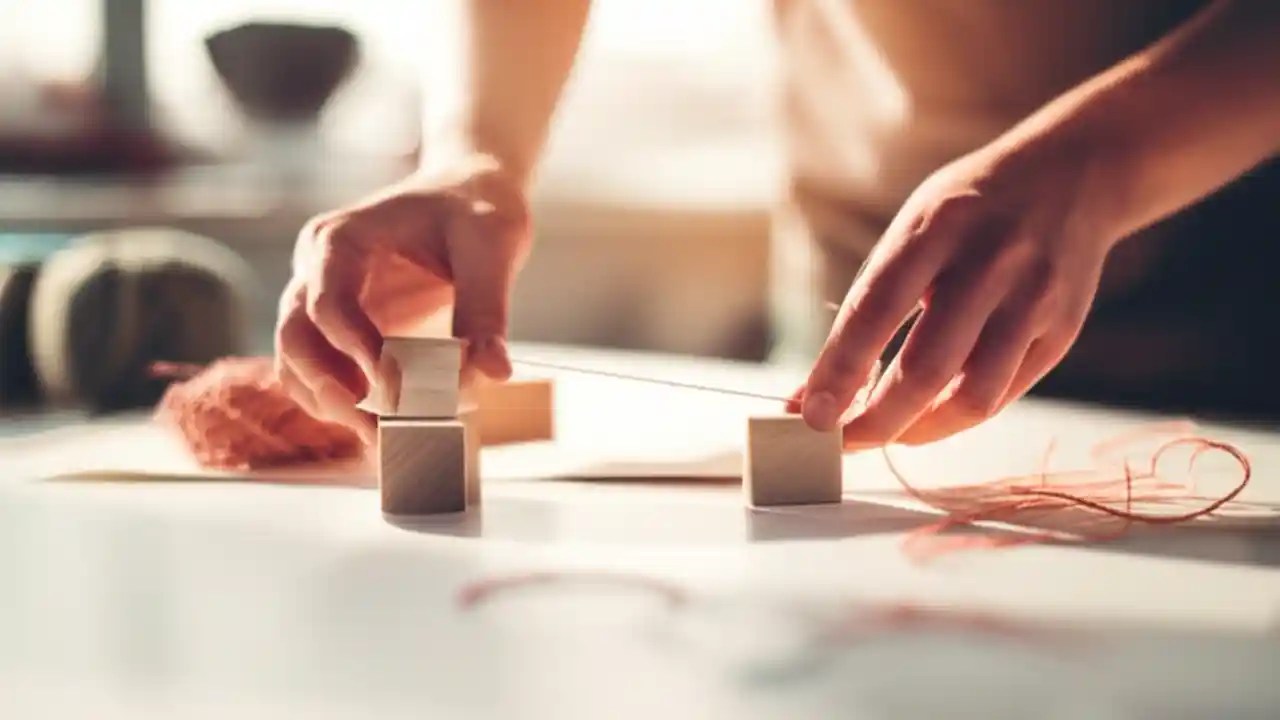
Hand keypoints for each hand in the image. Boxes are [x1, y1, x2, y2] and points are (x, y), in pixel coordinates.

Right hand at [274, 155, 530, 442]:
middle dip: (329, 387)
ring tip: (379, 437)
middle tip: (376, 428)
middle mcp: (317, 267)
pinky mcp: (338, 328)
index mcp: (342, 238)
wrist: (469, 194)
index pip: (327, 301)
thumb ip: (486, 308)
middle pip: (294, 336)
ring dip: (329, 404)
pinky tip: (379, 426)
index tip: (395, 386)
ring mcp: (320, 298)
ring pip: (295, 362)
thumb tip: (493, 371)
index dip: (355, 349)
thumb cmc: (476, 210)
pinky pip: (318, 372)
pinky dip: (339, 403)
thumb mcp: (490, 248)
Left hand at [796, 139, 1121, 447]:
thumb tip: (817, 392)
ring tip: (887, 434)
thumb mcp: (912, 230)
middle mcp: (990, 264)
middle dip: (875, 421)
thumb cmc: (967, 213)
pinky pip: (1001, 396)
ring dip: (918, 431)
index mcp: (936, 229)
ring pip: (971, 396)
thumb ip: (868, 307)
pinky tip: (928, 417)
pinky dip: (955, 417)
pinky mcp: (1062, 332)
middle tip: (842, 442)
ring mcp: (1034, 300)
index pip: (874, 311)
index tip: (808, 416)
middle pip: (925, 368)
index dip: (838, 372)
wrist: (1072, 176)